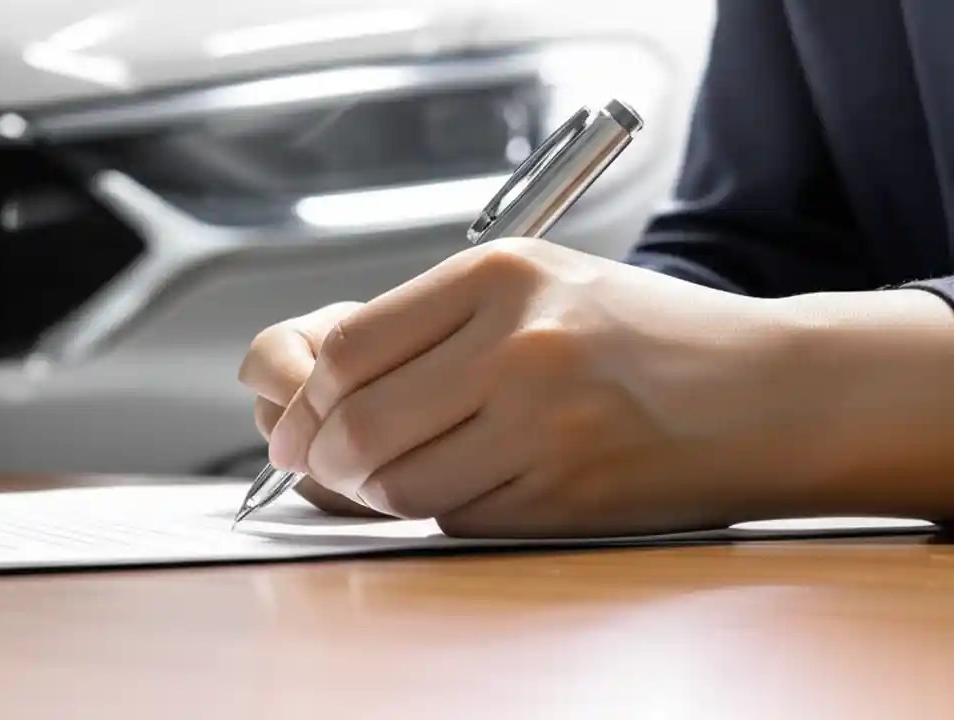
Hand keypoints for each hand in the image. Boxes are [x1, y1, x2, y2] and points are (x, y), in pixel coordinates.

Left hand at [261, 237, 880, 537]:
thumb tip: (309, 384)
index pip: (349, 348)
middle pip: (359, 424)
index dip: (304, 399)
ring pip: (398, 484)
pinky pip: (455, 516)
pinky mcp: (567, 494)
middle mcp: (521, 346)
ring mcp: (546, 425)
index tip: (295, 421)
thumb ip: (425, 325)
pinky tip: (460, 483)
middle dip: (319, 458)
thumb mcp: (536, 285)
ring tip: (382, 478)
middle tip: (317, 465)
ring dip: (371, 494)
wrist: (764, 390)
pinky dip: (436, 510)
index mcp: (501, 275)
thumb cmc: (641, 334)